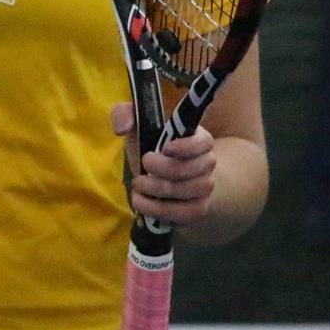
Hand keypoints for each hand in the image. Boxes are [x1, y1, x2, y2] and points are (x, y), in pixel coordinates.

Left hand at [111, 101, 218, 227]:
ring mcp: (204, 188)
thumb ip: (125, 114)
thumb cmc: (150, 145)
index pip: (204, 143)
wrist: (160, 176)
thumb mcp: (136, 126)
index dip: (186, 147)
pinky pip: (186, 214)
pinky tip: (142, 203)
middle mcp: (206, 164)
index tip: (164, 148)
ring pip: (189, 193)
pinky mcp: (197, 210)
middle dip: (162, 169)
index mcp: (197, 138)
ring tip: (138, 185)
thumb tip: (123, 127)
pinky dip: (160, 211)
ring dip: (158, 190)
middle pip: (192, 170)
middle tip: (143, 164)